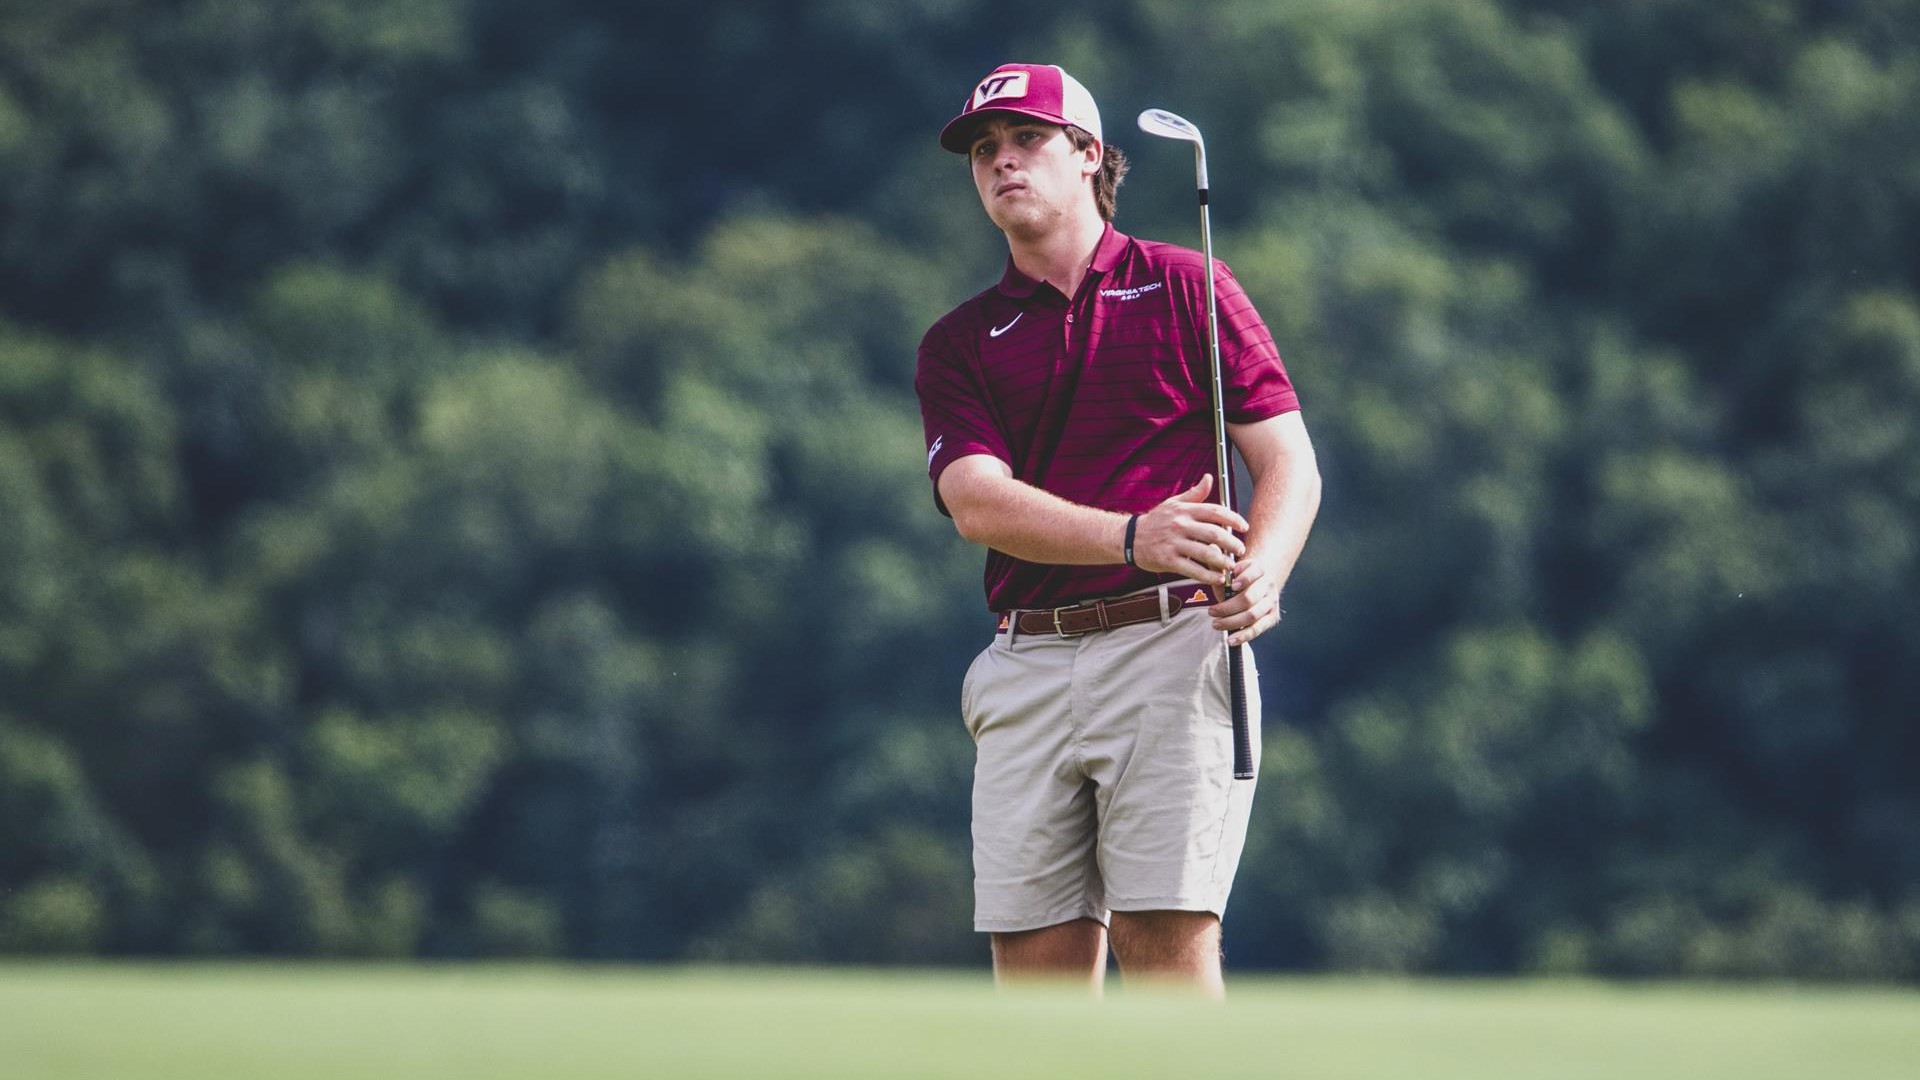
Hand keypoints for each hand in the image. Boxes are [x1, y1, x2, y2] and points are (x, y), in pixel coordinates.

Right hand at [1131, 474, 1247, 581]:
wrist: (1130, 538)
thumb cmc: (1156, 521)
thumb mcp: (1173, 503)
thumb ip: (1194, 493)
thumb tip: (1209, 478)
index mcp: (1184, 510)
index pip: (1215, 512)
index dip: (1233, 519)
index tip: (1244, 527)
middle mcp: (1180, 525)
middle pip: (1214, 533)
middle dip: (1232, 543)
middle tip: (1241, 550)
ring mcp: (1173, 543)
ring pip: (1205, 553)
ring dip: (1223, 561)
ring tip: (1231, 565)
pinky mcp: (1168, 560)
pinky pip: (1192, 569)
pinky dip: (1208, 575)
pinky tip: (1218, 578)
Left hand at [1209, 556, 1281, 645]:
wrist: (1257, 584)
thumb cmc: (1235, 578)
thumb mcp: (1227, 568)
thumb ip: (1218, 562)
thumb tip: (1210, 547)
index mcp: (1258, 569)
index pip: (1254, 572)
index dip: (1244, 579)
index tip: (1231, 584)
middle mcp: (1268, 585)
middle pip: (1249, 598)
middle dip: (1228, 607)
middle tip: (1210, 611)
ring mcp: (1271, 602)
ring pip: (1252, 615)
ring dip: (1231, 621)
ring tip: (1215, 624)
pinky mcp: (1272, 617)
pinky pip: (1258, 629)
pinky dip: (1244, 635)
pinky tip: (1231, 640)